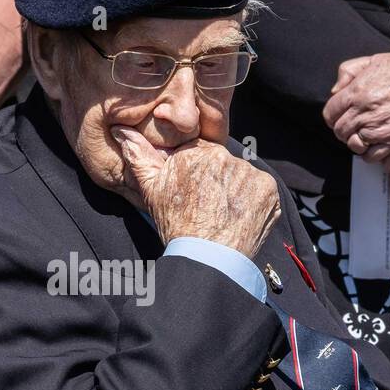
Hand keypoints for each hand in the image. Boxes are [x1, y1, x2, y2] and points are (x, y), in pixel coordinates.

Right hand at [112, 126, 280, 259]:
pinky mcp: (268, 188)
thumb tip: (121, 131)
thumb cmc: (177, 226)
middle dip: (217, 180)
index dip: (198, 174)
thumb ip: (138, 156)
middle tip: (210, 206)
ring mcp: (248, 172)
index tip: (196, 193)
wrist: (207, 259)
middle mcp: (223, 156)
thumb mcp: (151, 191)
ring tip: (225, 214)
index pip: (200, 152)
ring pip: (242, 175)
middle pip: (222, 163)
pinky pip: (261, 188)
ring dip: (236, 189)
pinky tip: (240, 216)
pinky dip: (254, 200)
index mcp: (194, 152)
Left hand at [324, 31, 389, 154]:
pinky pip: (370, 155)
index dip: (333, 115)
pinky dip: (368, 152)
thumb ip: (350, 71)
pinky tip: (374, 144)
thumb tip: (336, 90)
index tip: (341, 115)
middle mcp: (364, 111)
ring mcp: (378, 127)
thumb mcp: (375, 59)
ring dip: (355, 141)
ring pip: (352, 144)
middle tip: (353, 126)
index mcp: (357, 90)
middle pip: (339, 130)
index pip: (330, 112)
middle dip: (343, 129)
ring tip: (364, 134)